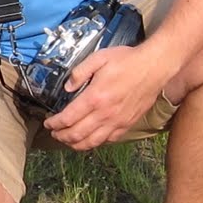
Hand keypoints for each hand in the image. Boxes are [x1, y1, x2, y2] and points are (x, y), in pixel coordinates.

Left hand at [42, 44, 169, 151]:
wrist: (155, 67)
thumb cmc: (127, 60)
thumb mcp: (99, 58)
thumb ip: (79, 72)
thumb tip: (67, 87)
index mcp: (95, 97)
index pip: (68, 118)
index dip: (54, 124)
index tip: (48, 123)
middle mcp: (105, 114)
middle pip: (76, 135)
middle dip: (61, 136)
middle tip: (54, 133)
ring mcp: (117, 122)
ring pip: (91, 142)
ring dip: (75, 144)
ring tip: (67, 140)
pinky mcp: (127, 124)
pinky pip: (108, 140)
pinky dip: (94, 143)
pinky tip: (89, 138)